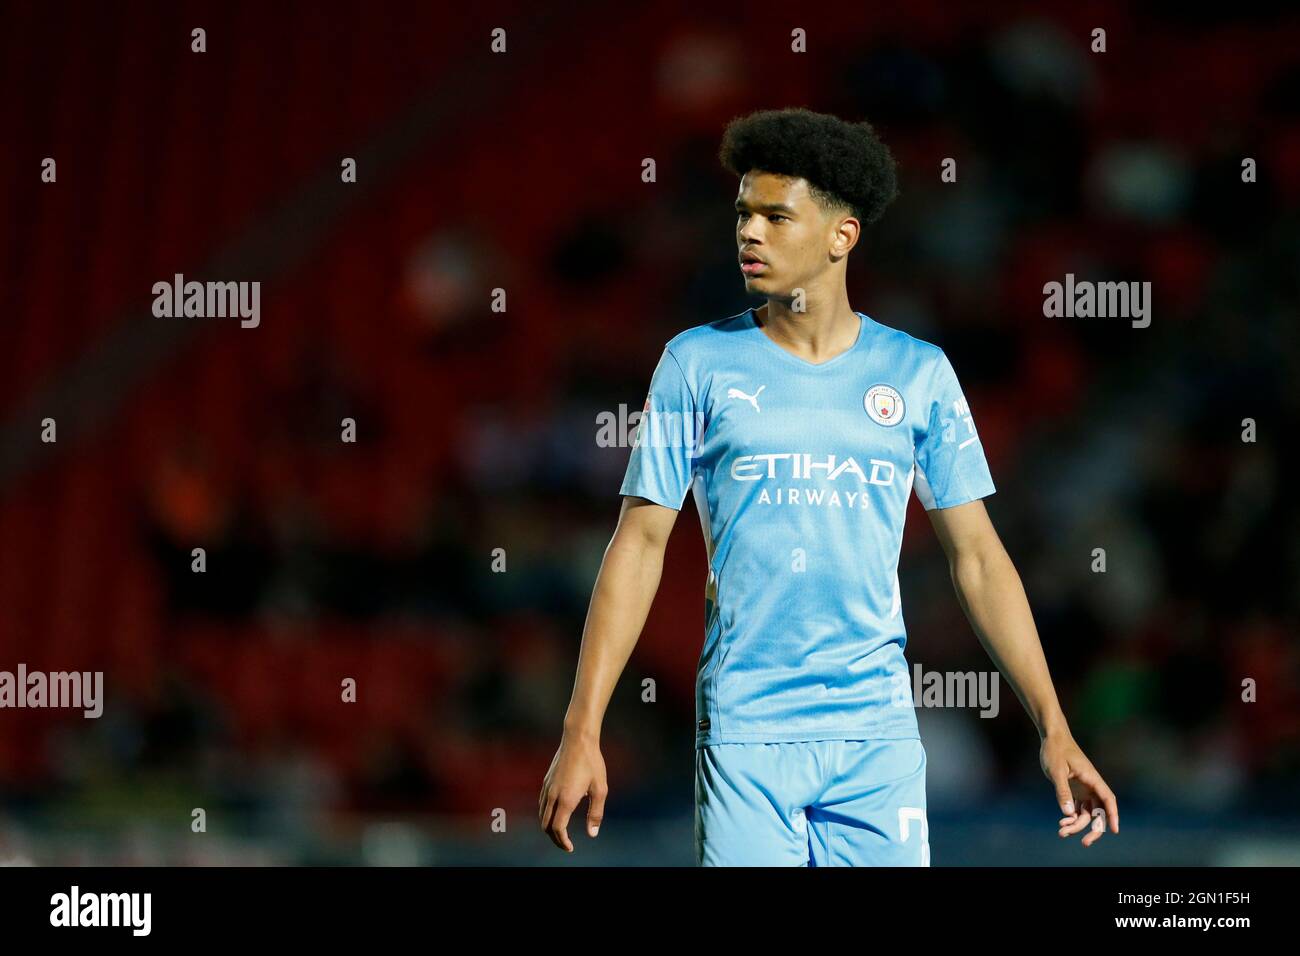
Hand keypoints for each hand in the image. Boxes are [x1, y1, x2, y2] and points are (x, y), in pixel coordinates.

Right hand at [538, 731, 606, 852]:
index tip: (570, 847)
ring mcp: (547, 787)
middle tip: (566, 843)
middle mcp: (553, 795)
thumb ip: (595, 813)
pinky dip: (546, 814)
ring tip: (561, 831)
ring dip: (549, 826)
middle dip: (554, 838)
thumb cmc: (592, 762)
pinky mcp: (546, 780)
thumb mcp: (600, 789)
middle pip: (546, 825)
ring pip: (541, 814)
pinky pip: (541, 803)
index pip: (557, 828)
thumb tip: (592, 833)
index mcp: (566, 799)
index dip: (562, 842)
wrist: (578, 739)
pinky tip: (556, 812)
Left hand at [1041, 730, 1119, 846]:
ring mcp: (1084, 789)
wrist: (1051, 737)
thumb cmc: (1055, 750)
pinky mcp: (1075, 790)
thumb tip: (1069, 814)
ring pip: (1087, 813)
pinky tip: (1062, 823)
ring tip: (1062, 832)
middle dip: (1093, 829)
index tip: (1114, 830)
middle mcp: (1091, 786)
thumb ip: (1062, 792)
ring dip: (1078, 825)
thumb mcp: (1056, 771)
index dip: (1112, 815)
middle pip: (1099, 812)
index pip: (1108, 799)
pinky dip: (1072, 817)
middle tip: (1085, 843)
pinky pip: (1077, 809)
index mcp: (1092, 779)